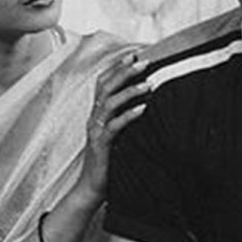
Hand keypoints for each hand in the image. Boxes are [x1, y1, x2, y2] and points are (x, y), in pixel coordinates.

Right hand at [79, 52, 151, 200]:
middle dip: (124, 72)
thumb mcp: (119, 135)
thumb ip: (126, 119)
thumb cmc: (109, 161)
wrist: (93, 188)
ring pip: (109, 103)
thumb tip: (149, 103)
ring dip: (129, 91)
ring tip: (148, 84)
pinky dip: (129, 115)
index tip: (134, 54)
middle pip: (105, 87)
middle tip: (143, 61)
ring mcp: (96, 130)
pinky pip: (114, 126)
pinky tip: (143, 109)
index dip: (116, 67)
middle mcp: (94, 118)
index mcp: (97, 113)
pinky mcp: (101, 144)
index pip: (103, 82)